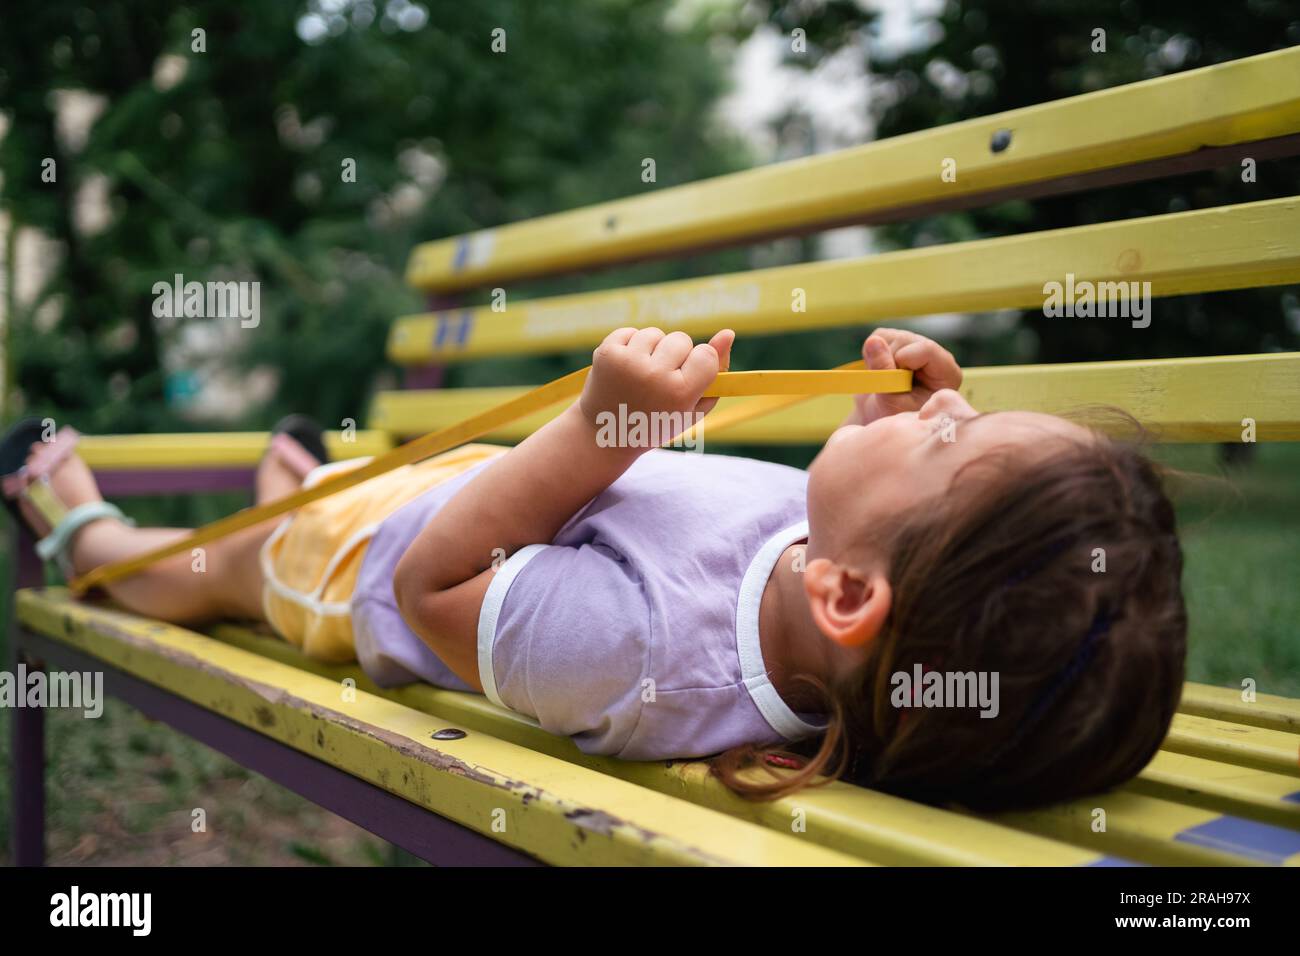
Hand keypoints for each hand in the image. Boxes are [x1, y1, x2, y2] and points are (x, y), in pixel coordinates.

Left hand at [578, 327, 734, 442]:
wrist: (604, 436)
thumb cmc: (656, 423)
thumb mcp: (692, 408)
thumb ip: (716, 374)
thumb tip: (728, 333)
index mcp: (679, 394)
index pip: (706, 355)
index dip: (699, 365)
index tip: (688, 379)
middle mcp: (653, 376)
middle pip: (681, 340)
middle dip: (676, 356)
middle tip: (660, 383)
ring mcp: (627, 363)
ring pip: (656, 333)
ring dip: (652, 350)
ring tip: (641, 376)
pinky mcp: (606, 353)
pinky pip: (632, 332)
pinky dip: (631, 346)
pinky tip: (625, 369)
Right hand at [849, 328, 961, 425]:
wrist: (885, 420)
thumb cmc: (894, 415)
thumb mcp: (891, 401)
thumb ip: (884, 373)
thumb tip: (873, 340)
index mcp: (946, 373)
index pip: (926, 348)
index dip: (903, 360)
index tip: (893, 380)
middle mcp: (935, 355)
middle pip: (906, 340)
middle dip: (889, 361)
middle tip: (888, 385)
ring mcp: (917, 346)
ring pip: (892, 336)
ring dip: (879, 359)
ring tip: (885, 382)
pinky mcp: (900, 341)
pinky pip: (880, 335)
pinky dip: (872, 354)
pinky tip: (881, 372)